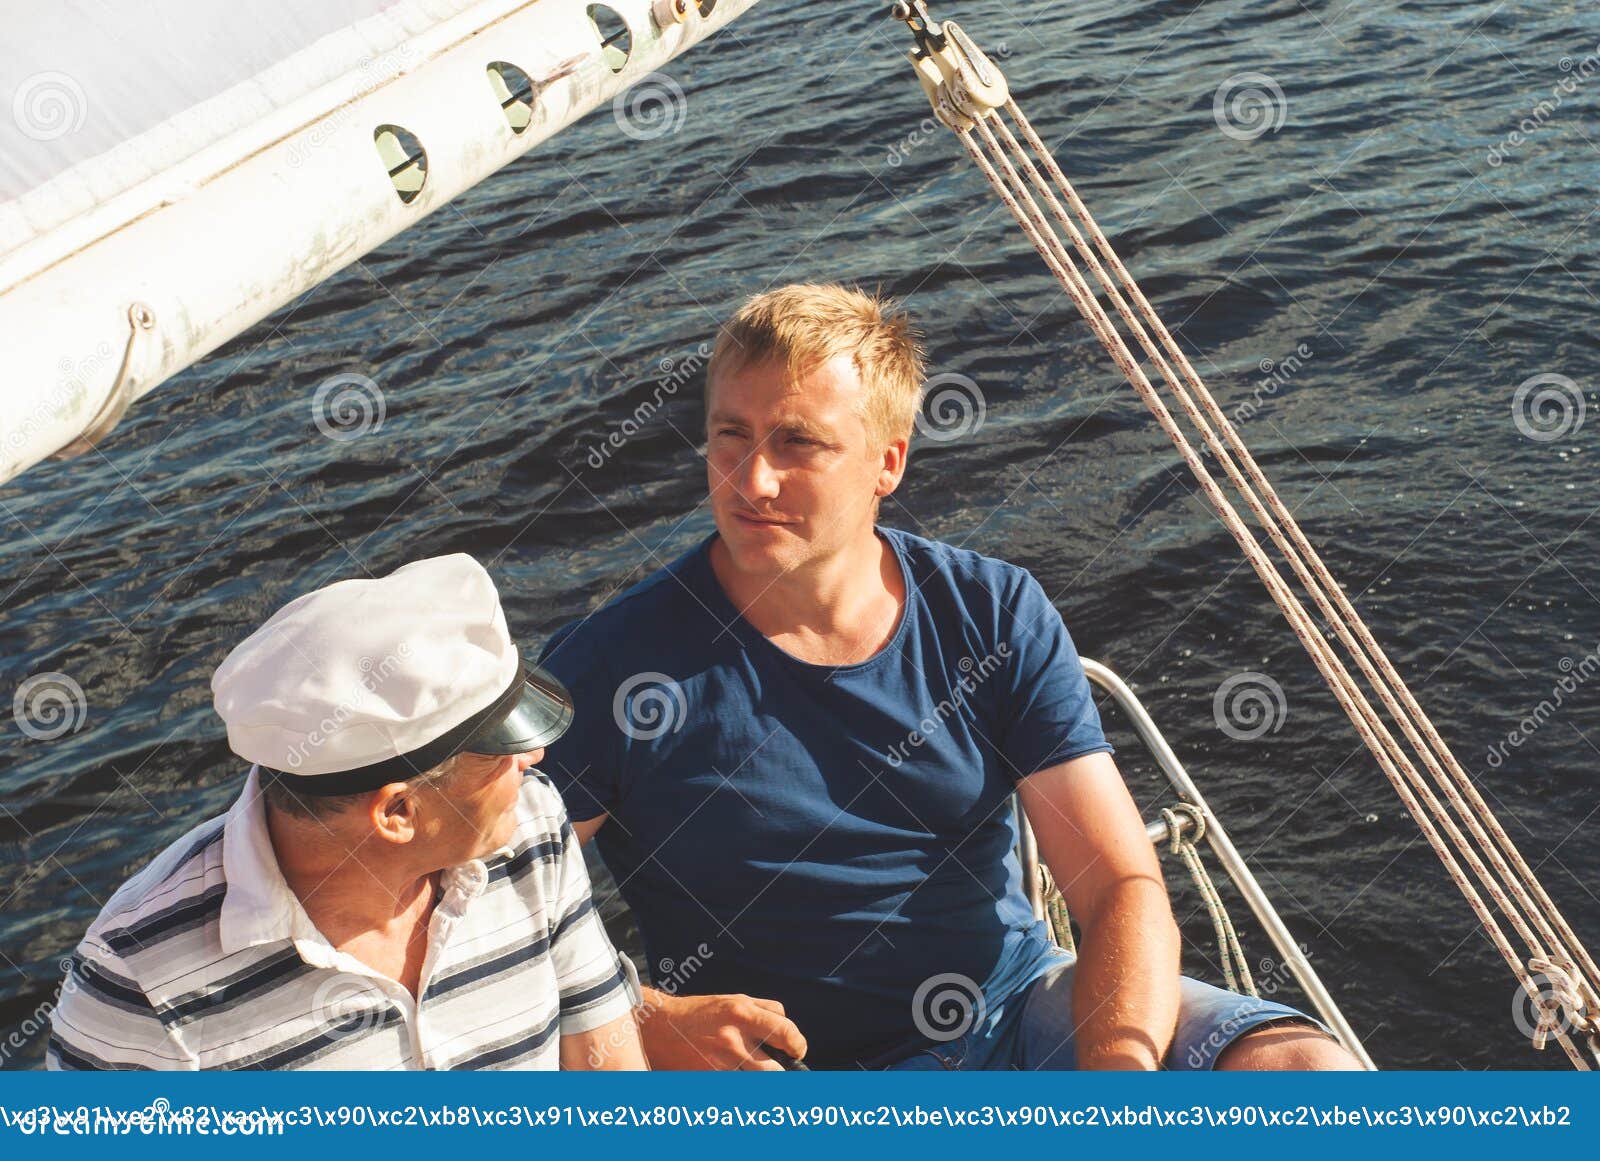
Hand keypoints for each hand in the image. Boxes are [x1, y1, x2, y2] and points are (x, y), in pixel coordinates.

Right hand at [638, 990, 806, 1070]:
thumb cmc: (701, 1012)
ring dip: (759, 1082)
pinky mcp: (707, 1079)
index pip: (786, 1032)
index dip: (798, 1045)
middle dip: (779, 1073)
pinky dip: (739, 1085)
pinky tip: (734, 1077)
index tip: (797, 1051)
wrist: (660, 1026)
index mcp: (743, 1013)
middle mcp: (733, 1040)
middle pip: (775, 1072)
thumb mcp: (735, 1000)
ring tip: (753, 1073)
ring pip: (756, 1084)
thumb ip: (765, 1010)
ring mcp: (719, 1064)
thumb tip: (789, 1029)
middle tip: (777, 1069)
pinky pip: (735, 1088)